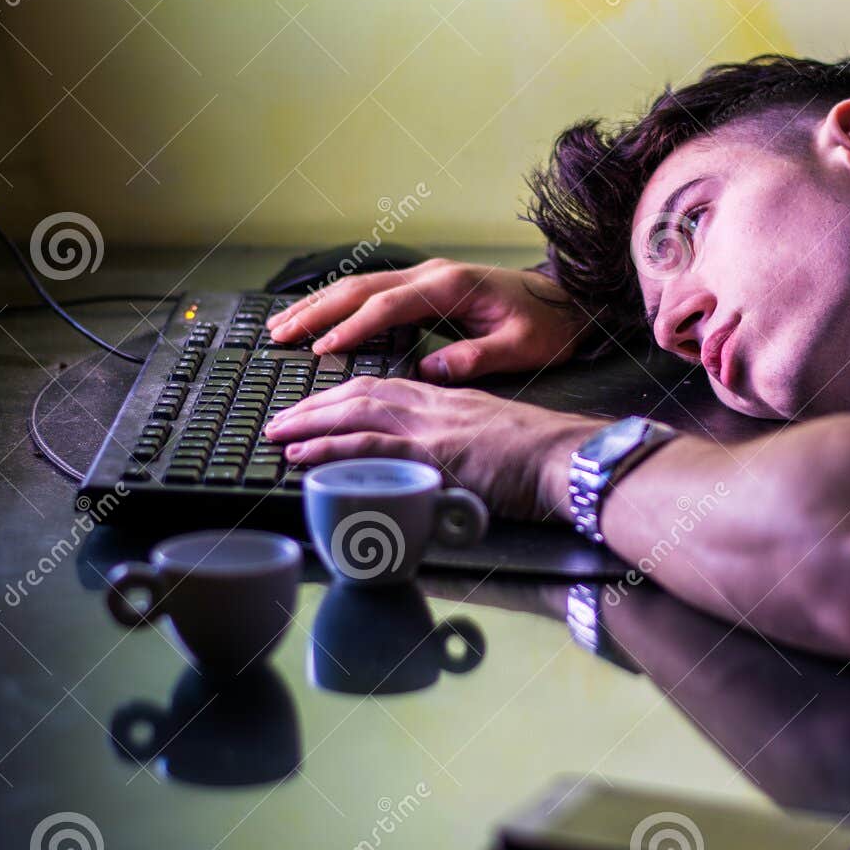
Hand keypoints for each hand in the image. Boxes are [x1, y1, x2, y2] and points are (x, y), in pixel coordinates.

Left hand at [262, 377, 597, 519]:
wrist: (572, 455)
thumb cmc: (546, 456)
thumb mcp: (497, 440)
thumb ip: (465, 444)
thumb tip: (447, 463)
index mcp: (451, 398)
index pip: (387, 386)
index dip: (347, 395)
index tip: (318, 406)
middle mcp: (436, 403)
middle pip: (362, 392)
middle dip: (316, 404)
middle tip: (281, 420)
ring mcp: (432, 426)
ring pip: (357, 412)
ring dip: (311, 421)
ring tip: (277, 434)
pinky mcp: (432, 452)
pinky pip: (370, 446)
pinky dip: (330, 448)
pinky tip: (303, 455)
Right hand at [266, 259, 587, 382]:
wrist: (571, 302)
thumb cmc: (549, 327)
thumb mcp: (520, 348)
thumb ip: (474, 359)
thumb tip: (429, 371)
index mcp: (451, 287)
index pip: (387, 307)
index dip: (352, 329)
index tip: (321, 350)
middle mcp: (433, 274)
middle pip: (362, 289)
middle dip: (318, 312)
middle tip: (279, 336)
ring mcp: (427, 277)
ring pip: (362, 286)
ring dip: (321, 305)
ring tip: (283, 326)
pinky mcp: (427, 287)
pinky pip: (374, 293)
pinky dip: (341, 306)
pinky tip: (320, 320)